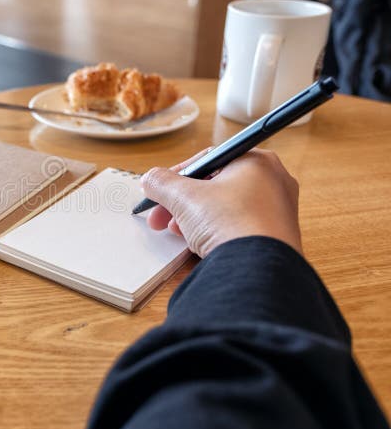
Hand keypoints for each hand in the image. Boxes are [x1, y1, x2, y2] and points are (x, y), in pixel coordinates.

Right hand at [140, 148, 302, 257]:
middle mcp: (273, 180)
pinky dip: (216, 231)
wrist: (258, 269)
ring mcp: (278, 209)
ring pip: (225, 207)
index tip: (158, 189)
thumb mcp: (184, 197)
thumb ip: (161, 183)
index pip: (207, 160)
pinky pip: (239, 226)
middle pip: (214, 185)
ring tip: (175, 233)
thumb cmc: (228, 222)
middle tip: (159, 217)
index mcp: (255, 161)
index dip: (176, 175)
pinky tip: (198, 243)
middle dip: (181, 202)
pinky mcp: (277, 235)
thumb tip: (150, 179)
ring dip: (193, 217)